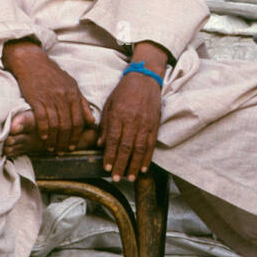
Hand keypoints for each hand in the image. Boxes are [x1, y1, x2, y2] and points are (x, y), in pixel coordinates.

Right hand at [3, 39, 91, 152]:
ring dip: (54, 139)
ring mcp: (50, 98)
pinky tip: (44, 137)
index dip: (77, 136)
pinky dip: (43, 130)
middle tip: (62, 151)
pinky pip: (41, 119)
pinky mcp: (36, 99)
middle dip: (65, 141)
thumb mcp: (72, 85)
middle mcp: (64, 97)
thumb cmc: (52, 74)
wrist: (32, 61)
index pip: (79, 120)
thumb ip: (82, 103)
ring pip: (55, 124)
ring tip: (52, 147)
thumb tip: (92, 121)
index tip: (73, 146)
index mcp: (74, 94)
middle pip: (68, 125)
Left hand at [99, 64, 163, 180]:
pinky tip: (143, 168)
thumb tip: (101, 145)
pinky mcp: (154, 124)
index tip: (107, 168)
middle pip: (126, 147)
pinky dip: (147, 157)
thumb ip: (105, 125)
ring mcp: (145, 123)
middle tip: (117, 178)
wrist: (145, 79)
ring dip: (134, 165)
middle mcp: (133, 120)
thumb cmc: (124, 91)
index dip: (110, 156)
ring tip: (130, 177)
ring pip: (139, 148)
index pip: (113, 139)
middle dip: (121, 164)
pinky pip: (151, 144)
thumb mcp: (109, 104)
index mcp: (119, 114)